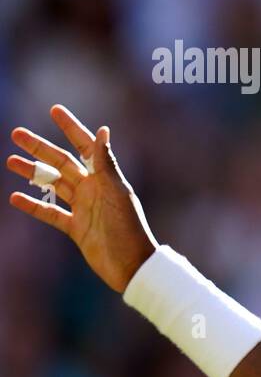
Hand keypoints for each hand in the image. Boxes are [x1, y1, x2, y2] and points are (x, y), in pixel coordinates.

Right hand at [7, 105, 157, 292]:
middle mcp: (94, 190)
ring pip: (53, 185)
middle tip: (16, 134)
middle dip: (40, 148)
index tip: (54, 110)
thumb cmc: (129, 228)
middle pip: (62, 163)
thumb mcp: (116, 193)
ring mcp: (84, 208)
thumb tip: (103, 129)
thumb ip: (106, 163)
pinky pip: (51, 213)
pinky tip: (16, 197)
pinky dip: (33, 205)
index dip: (71, 128)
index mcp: (105, 178)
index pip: (85, 146)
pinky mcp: (76, 228)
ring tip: (10, 160)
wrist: (132, 266)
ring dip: (33, 172)